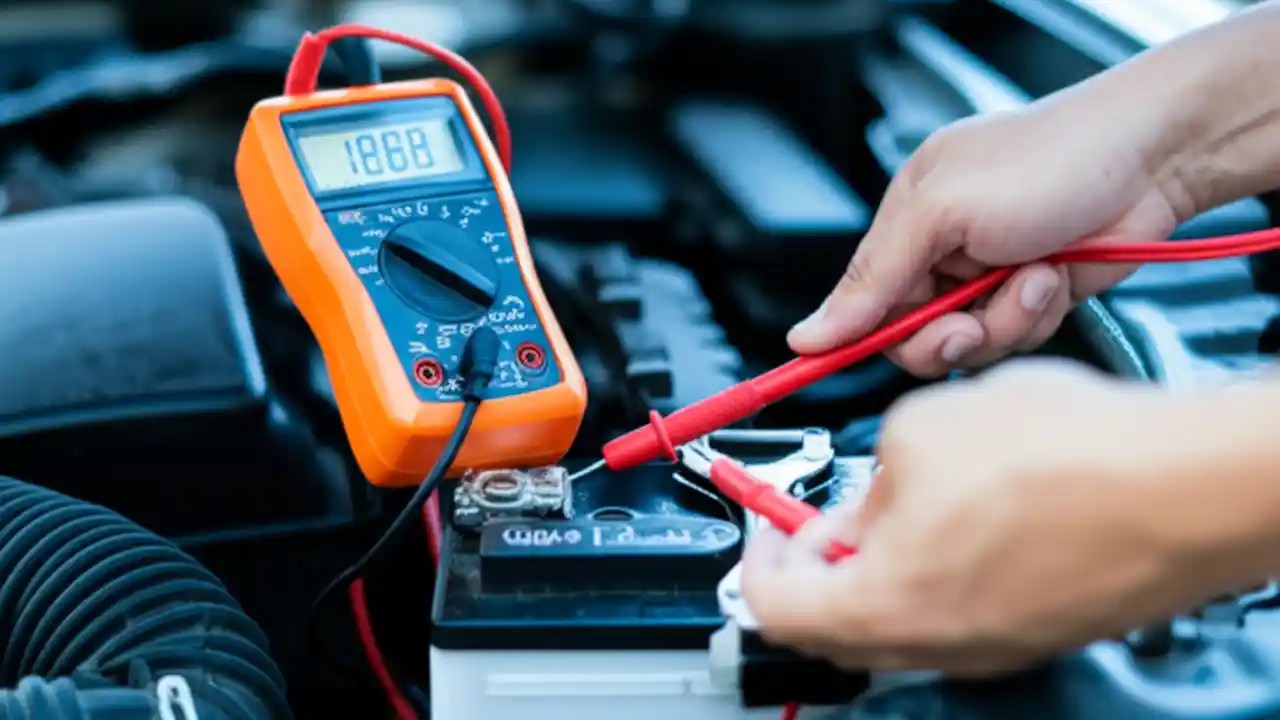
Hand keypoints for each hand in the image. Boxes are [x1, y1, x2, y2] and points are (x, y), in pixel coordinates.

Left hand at [738, 360, 1231, 676]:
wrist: (1184, 487)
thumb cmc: (1067, 461)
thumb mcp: (917, 427)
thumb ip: (865, 473)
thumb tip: (865, 495)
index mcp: (885, 604)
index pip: (775, 605)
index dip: (759, 553)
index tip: (767, 517)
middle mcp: (935, 644)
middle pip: (834, 619)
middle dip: (818, 560)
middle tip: (825, 511)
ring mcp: (989, 647)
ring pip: (900, 614)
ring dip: (881, 559)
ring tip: (904, 494)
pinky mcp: (1035, 629)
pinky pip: (958, 608)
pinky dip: (938, 567)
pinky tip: (965, 510)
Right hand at [789, 91, 1191, 376]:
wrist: (1152, 160)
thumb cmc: (1051, 158)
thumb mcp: (941, 212)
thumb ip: (873, 277)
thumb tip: (810, 329)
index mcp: (909, 218)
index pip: (861, 298)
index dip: (852, 334)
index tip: (827, 367)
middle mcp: (944, 252)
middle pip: (912, 336)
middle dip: (944, 336)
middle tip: (968, 319)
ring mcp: (990, 278)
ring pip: (968, 346)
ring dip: (1002, 321)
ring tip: (1032, 276)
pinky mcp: (1033, 300)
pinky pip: (1014, 340)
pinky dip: (1036, 316)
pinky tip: (1054, 276)